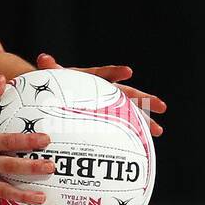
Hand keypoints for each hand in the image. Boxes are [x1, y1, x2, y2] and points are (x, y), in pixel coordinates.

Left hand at [34, 52, 166, 135]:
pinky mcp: (109, 117)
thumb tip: (43, 58)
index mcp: (93, 78)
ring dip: (146, 120)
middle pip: (128, 94)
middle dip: (144, 99)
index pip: (105, 74)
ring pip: (132, 111)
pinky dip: (134, 134)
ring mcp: (110, 104)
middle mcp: (106, 90)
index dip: (116, 72)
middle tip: (161, 105)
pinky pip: (124, 126)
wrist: (58, 94)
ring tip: (159, 131)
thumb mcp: (55, 77)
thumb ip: (51, 68)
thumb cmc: (58, 85)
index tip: (128, 72)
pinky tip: (146, 146)